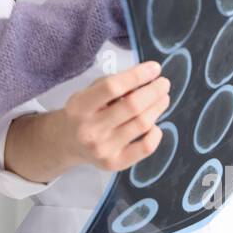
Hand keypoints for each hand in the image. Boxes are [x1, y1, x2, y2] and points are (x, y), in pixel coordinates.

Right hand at [55, 61, 170, 171]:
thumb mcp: (88, 92)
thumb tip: (145, 79)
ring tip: (163, 98)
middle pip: (131, 106)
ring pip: (141, 124)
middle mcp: (90, 129)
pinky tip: (155, 124)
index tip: (155, 68)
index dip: (137, 76)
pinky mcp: (114, 163)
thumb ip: (112, 84)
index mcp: (80, 106)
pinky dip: (156, 133)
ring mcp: (103, 149)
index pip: (112, 87)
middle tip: (164, 83)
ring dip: (157, 107)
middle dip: (153, 91)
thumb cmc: (83, 112)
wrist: (68, 143)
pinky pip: (145, 148)